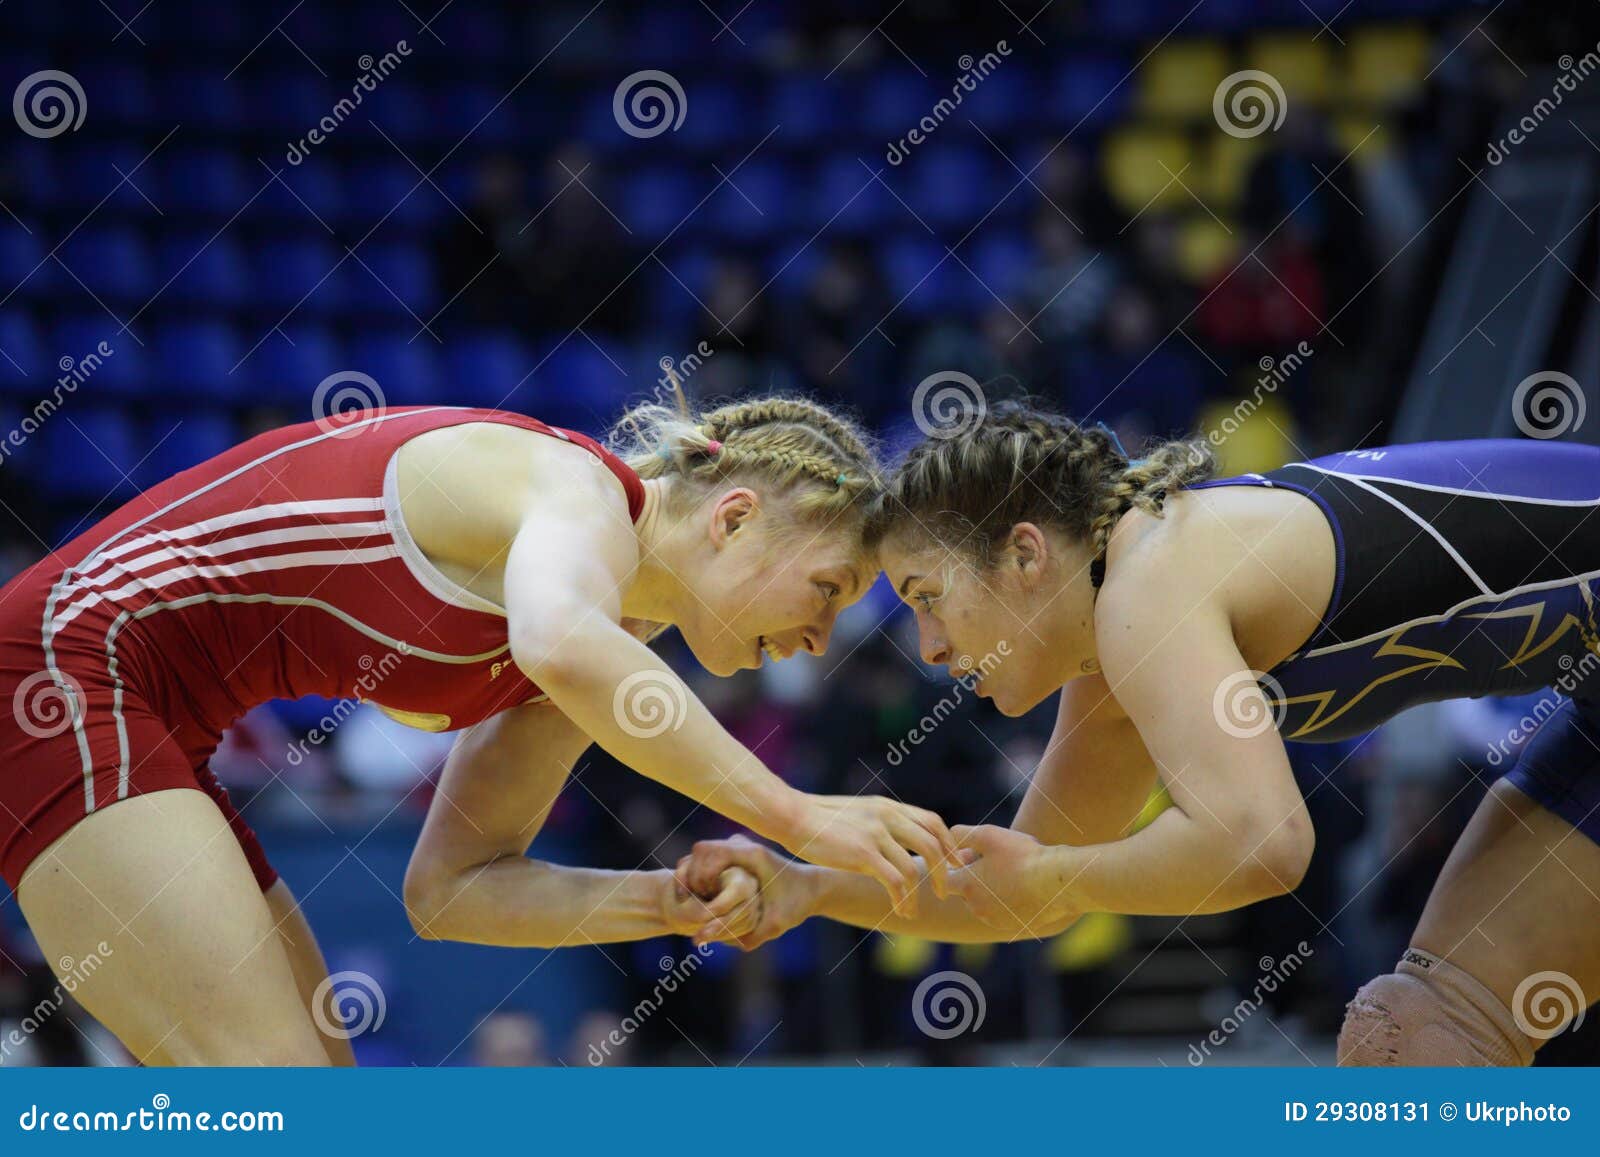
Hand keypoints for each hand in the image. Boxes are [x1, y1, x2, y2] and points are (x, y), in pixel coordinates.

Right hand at [675, 835, 815, 950]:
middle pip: (701, 850)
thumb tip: (725, 943)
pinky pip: (711, 856)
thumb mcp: (778, 923)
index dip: (699, 874)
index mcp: (753, 856)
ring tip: (704, 899)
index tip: (705, 896)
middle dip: (694, 876)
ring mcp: (740, 845)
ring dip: (697, 874)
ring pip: (703, 852)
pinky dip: (704, 873)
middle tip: (701, 900)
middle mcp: (744, 845)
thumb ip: (754, 936)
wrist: (811, 888)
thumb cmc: (796, 904)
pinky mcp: (738, 852)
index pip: (710, 852)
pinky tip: (710, 894)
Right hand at [773, 792, 955, 914]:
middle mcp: (887, 816)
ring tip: (914, 909)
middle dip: (944, 871)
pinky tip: (900, 910)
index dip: (948, 844)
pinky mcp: (863, 853)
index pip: (932, 822)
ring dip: (920, 892)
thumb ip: (880, 822)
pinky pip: (894, 880)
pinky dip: (902, 899)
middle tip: (943, 891)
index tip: (955, 863)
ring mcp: (876, 834)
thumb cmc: (820, 819)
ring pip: (914, 866)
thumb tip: (895, 841)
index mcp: (888, 806)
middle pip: (931, 844)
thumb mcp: (858, 813)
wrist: (792, 816)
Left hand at [946, 824, 1080, 937]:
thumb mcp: (988, 835)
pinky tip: (1025, 886)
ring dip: (992, 889)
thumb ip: (961, 835)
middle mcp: (976, 908)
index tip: (971, 854)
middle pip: (966, 890)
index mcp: (967, 886)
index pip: (946, 879)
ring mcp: (995, 920)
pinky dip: (1008, 901)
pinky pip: (1003, 912)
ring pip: (985, 902)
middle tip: (996, 859)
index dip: (955, 865)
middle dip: (975, 876)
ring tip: (1014, 871)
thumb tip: (949, 841)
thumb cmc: (1023, 856)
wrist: (1057, 883)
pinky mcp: (1013, 927)